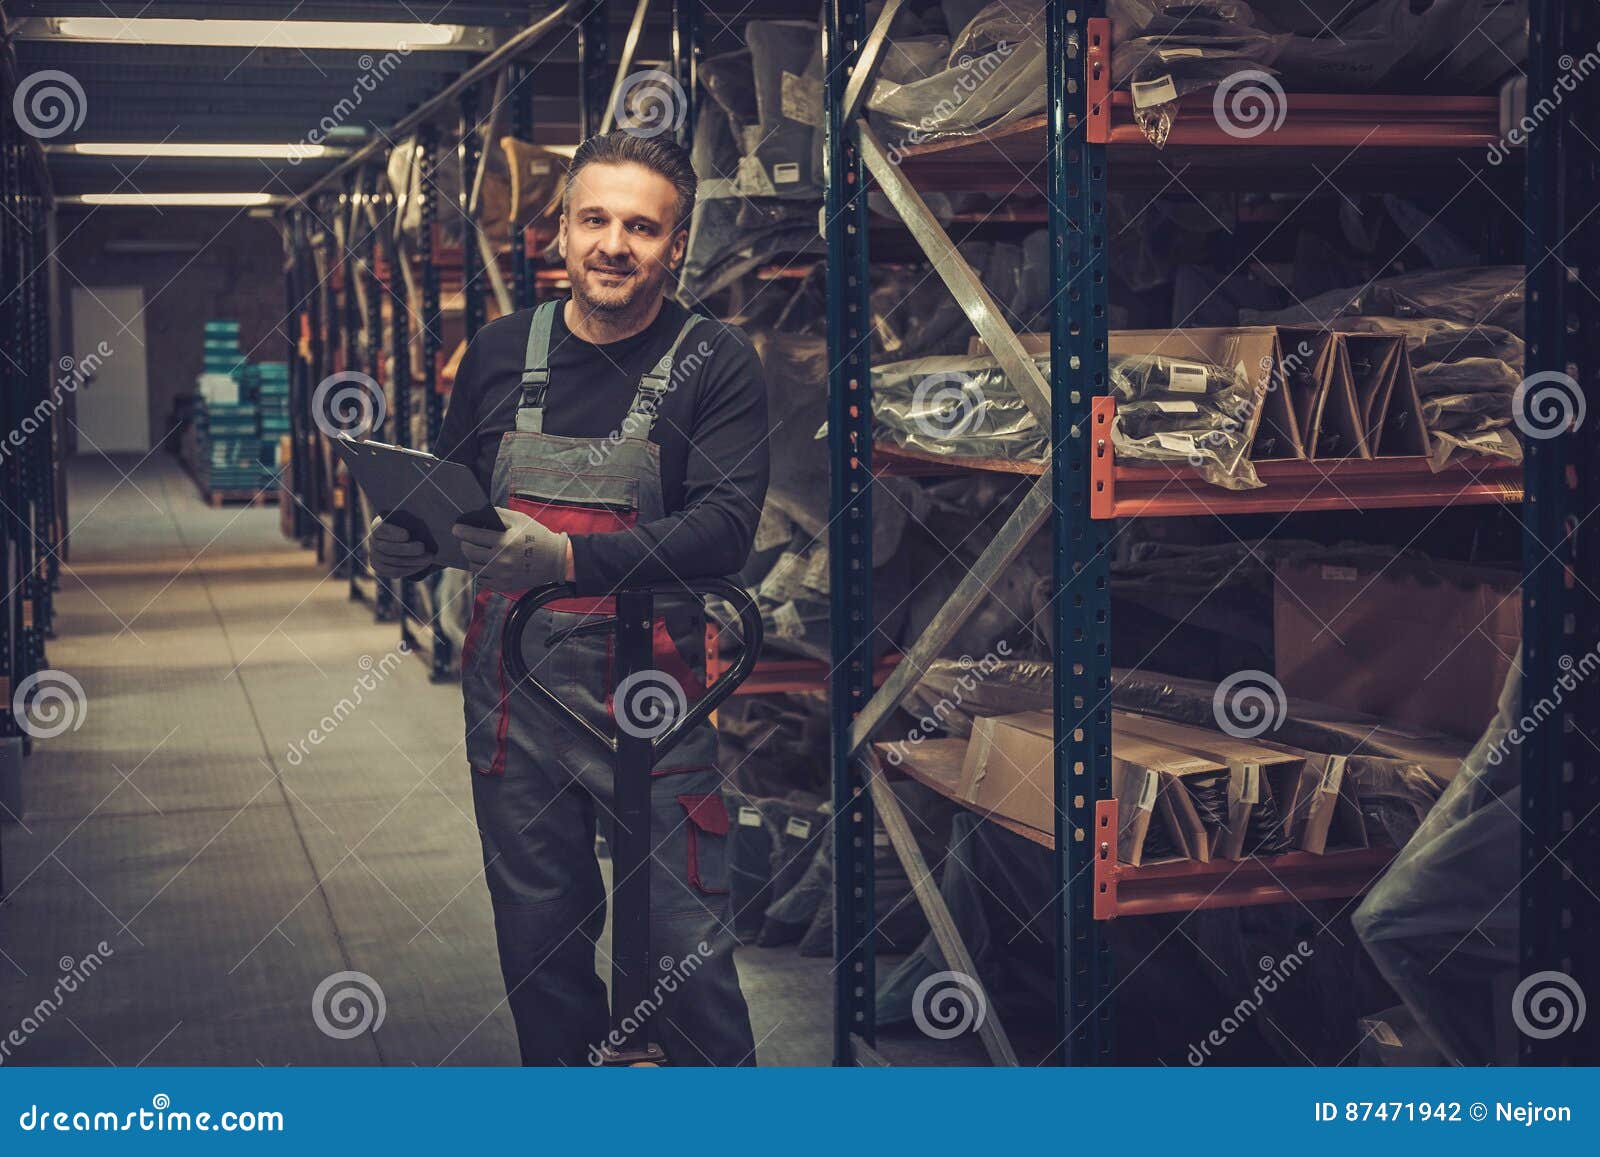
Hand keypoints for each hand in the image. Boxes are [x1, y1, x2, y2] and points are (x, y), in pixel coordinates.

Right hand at [367, 514, 435, 578]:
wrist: (416, 540)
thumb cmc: (418, 525)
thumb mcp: (418, 520)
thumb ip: (417, 520)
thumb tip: (434, 522)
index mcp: (379, 523)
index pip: (380, 529)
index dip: (392, 533)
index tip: (407, 535)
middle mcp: (373, 540)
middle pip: (386, 548)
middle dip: (407, 549)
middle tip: (424, 548)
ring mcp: (375, 555)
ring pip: (392, 562)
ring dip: (412, 561)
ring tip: (429, 558)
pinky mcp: (380, 567)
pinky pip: (393, 571)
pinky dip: (409, 570)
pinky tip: (421, 566)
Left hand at [453, 506, 570, 589]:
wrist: (555, 560)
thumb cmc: (538, 536)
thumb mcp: (520, 519)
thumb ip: (498, 514)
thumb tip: (478, 515)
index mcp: (504, 541)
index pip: (473, 535)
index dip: (461, 531)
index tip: (456, 529)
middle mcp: (500, 560)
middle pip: (470, 552)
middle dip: (464, 545)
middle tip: (465, 541)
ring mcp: (502, 575)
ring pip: (474, 567)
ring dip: (472, 558)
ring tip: (475, 552)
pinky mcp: (504, 585)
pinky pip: (483, 580)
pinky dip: (481, 571)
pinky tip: (485, 564)